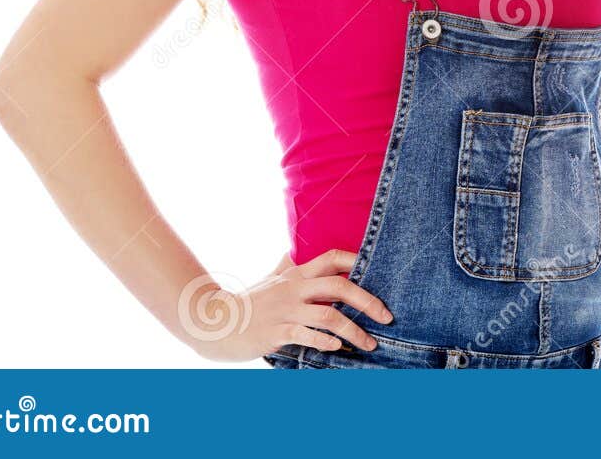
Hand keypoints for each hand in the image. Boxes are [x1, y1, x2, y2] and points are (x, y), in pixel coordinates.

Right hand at [179, 249, 393, 363]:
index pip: (333, 257)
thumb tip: (293, 254)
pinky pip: (306, 335)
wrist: (213, 321)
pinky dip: (325, 341)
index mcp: (296, 274)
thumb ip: (287, 267)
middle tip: (387, 316)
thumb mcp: (271, 279)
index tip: (381, 272)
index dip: (358, 260)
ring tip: (370, 343)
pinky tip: (338, 348)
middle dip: (369, 301)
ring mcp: (285, 310)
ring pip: (329, 316)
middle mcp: (294, 288)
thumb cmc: (249, 301)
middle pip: (340, 286)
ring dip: (354, 331)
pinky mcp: (275, 332)